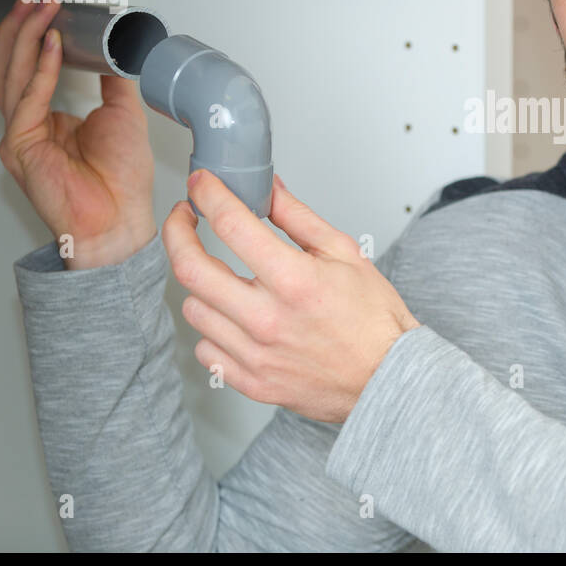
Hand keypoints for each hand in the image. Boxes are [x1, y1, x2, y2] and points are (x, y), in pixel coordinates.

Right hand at [0, 0, 157, 268]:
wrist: (119, 222)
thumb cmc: (121, 183)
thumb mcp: (123, 112)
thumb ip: (113, 78)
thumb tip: (117, 47)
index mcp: (46, 119)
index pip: (30, 67)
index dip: (36, 35)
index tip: (51, 7)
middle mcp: (27, 125)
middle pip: (11, 65)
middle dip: (22, 27)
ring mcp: (20, 135)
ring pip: (12, 75)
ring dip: (27, 38)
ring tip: (42, 10)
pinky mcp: (21, 146)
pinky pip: (27, 99)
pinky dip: (42, 69)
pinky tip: (54, 45)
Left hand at [162, 169, 419, 422]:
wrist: (388, 377)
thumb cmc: (374, 319)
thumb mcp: (345, 253)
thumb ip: (298, 218)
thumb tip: (268, 189)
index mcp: (294, 280)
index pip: (231, 225)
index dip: (208, 195)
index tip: (201, 184)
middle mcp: (268, 319)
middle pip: (190, 269)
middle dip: (177, 233)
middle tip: (184, 220)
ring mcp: (256, 354)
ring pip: (193, 309)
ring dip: (199, 284)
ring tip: (220, 275)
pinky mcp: (252, 381)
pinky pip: (206, 350)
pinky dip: (213, 329)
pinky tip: (233, 318)